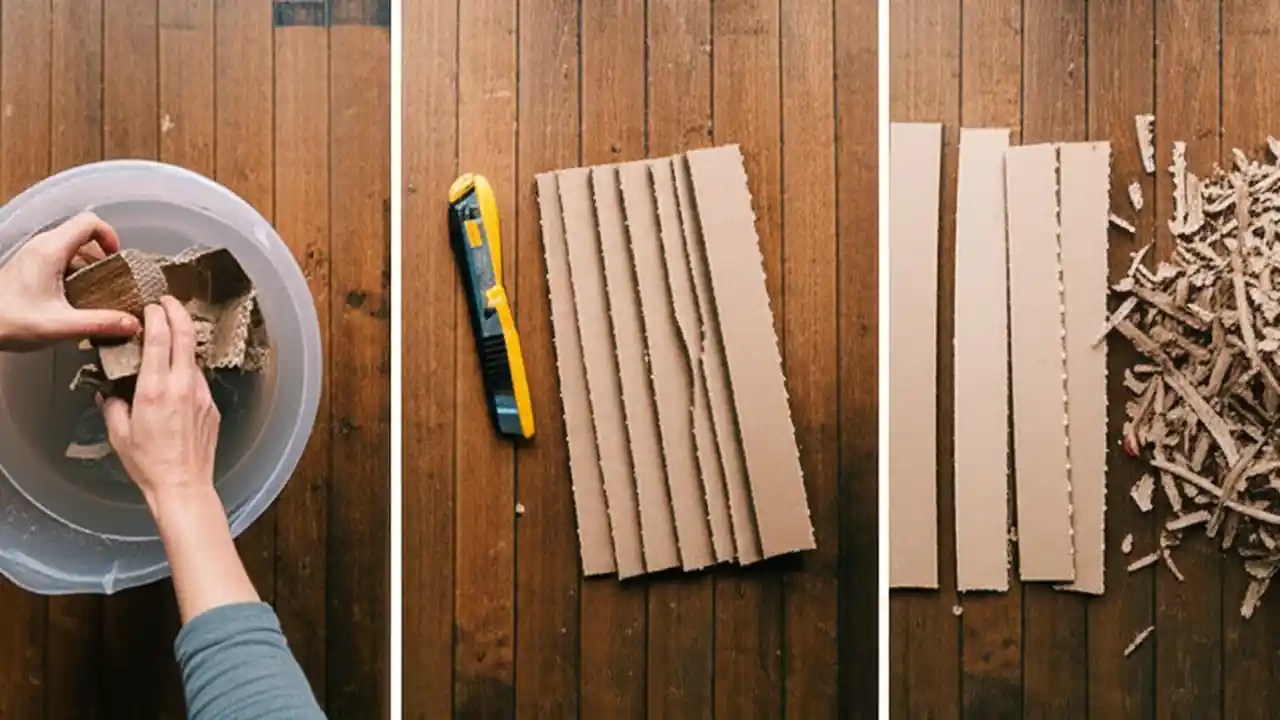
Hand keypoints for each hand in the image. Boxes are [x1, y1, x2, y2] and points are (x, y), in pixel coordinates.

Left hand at [0, 212, 140, 350]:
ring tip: (99, 295)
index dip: (110, 237)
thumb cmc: (8, 321)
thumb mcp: (59, 325)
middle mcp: (43, 246)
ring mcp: (35, 255)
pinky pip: (62, 260)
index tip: (118, 262)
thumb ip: (99, 324)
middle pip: (84, 235)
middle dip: (104, 258)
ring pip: (74, 248)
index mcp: (51, 250)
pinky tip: (78, 300)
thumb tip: (133, 324)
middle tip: (114, 284)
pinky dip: (76, 274)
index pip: (90, 222)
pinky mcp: (31, 266)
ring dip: (91, 268)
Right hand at [102, 297, 219, 509]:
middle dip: (177, 312)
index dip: (157, 315)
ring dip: (183, 343)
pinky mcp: (212, 406)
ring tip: (171, 338)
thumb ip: (111, 405)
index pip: (159, 338)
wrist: (183, 485)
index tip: (152, 305)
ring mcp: (202, 395)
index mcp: (155, 389)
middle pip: (185, 336)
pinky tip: (178, 377)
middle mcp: (182, 386)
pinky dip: (189, 371)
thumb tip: (106, 392)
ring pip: (193, 358)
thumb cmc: (149, 463)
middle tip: (168, 301)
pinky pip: (199, 380)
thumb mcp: (118, 433)